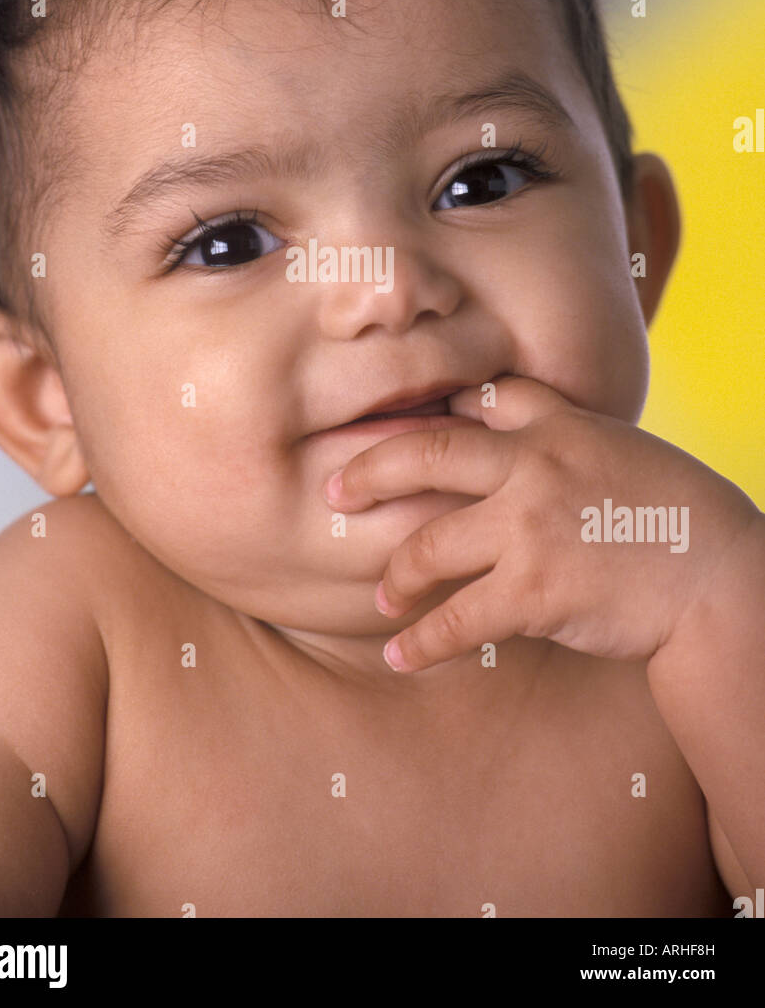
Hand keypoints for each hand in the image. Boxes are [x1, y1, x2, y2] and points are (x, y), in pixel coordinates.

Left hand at [323, 376, 760, 671]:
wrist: (719, 580)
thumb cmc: (674, 515)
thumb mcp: (621, 448)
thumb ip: (562, 432)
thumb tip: (502, 417)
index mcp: (559, 424)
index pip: (482, 397)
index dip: (433, 407)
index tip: (391, 425)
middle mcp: (535, 464)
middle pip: (426, 453)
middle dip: (369, 470)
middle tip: (334, 490)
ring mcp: (530, 525)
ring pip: (428, 542)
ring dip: (395, 574)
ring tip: (381, 594)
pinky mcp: (534, 590)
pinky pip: (456, 617)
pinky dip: (421, 642)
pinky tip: (401, 656)